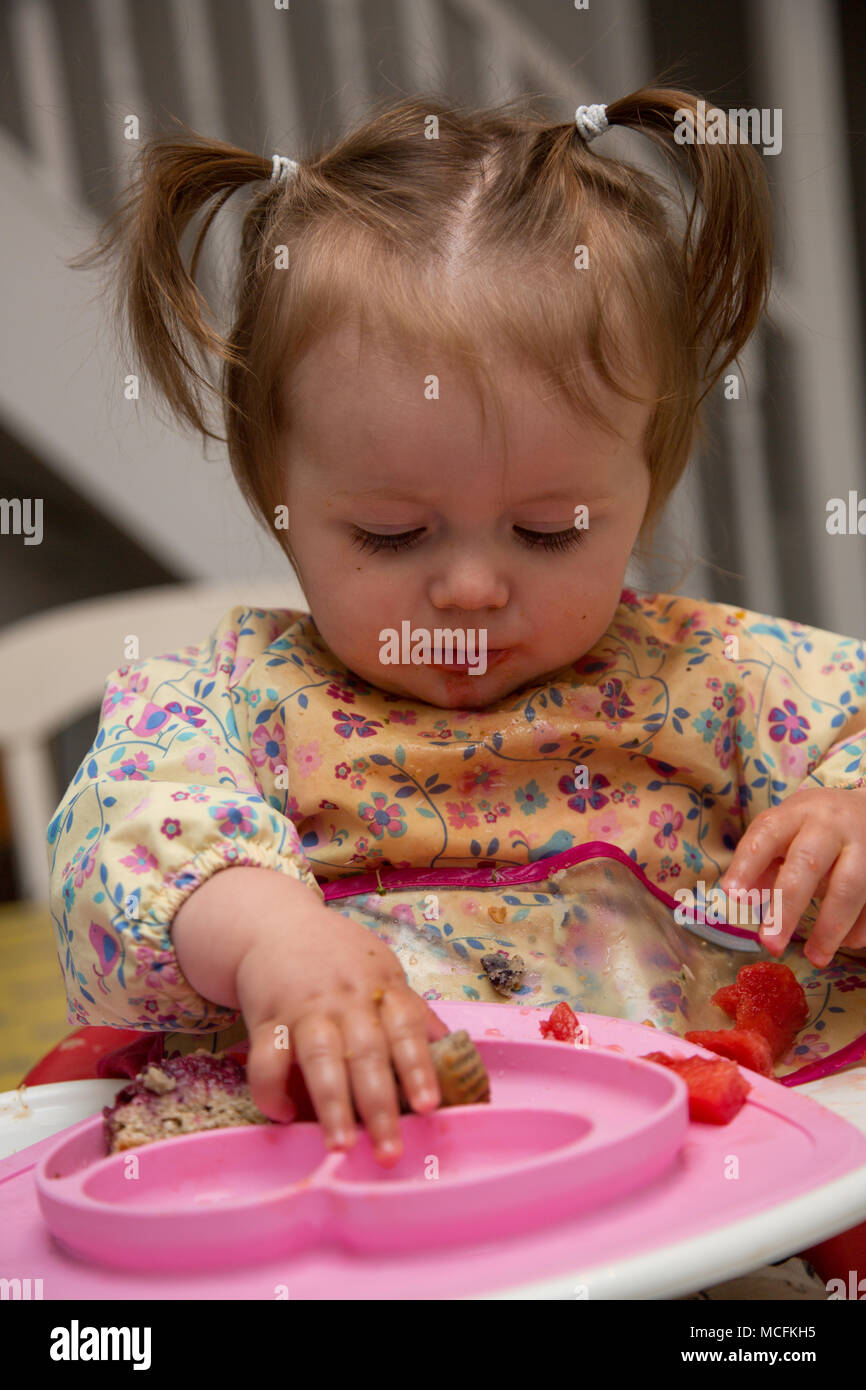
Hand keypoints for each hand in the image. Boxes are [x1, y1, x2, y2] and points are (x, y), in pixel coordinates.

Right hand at [235, 898, 450, 1166]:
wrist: (276, 925)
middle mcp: (346, 999)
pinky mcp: (266, 1019)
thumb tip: (452, 1050)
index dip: (419, 1067)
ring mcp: (304, 1009)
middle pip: (366, 1053)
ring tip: (341, 1145)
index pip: (406, 1029)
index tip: (430, 1106)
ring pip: (320, 1059)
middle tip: (390, 1151)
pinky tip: (284, 1115)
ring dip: (332, 1104)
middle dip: (379, 1105)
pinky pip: (265, 1060)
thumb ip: (412, 1011)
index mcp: (381, 988)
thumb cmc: (338, 956)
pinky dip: (271, 1091)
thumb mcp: (383, 971)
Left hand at [720, 788, 865, 966]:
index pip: (767, 833)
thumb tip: (742, 898)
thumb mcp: (787, 830)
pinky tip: (846, 943)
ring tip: (815, 958)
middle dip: (786, 907)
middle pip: (807, 864)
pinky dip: (860, 927)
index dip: (747, 864)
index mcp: (797, 813)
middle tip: (770, 944)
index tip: (733, 896)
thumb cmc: (817, 827)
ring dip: (830, 928)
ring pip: (849, 887)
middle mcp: (831, 825)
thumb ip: (762, 861)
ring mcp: (864, 844)